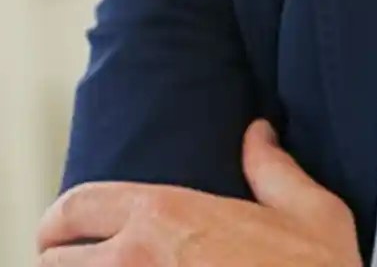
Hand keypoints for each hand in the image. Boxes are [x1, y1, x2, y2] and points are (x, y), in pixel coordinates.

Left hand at [36, 120, 360, 265]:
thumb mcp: (310, 209)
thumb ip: (273, 168)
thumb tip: (260, 134)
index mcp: (168, 216)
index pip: (75, 207)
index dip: (63, 219)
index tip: (69, 229)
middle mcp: (137, 260)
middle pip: (54, 261)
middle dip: (65, 259)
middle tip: (85, 260)